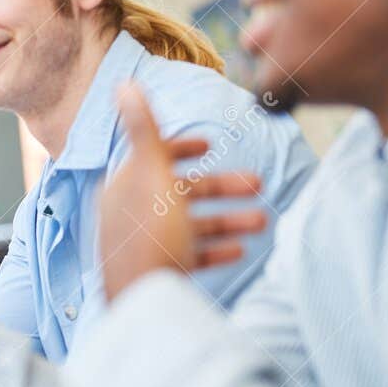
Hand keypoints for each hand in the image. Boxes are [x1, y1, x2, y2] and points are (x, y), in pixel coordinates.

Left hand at [98, 84, 269, 298]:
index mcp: (124, 187)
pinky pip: (188, 257)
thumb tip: (123, 82)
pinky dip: (213, 250)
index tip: (209, 145)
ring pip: (189, 225)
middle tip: (260, 185)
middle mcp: (128, 215)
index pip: (150, 157)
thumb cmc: (151, 236)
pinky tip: (239, 252)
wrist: (143, 304)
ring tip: (264, 223)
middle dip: (221, 188)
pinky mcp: (155, 275)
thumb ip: (144, 129)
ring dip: (228, 220)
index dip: (180, 147)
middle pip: (179, 193)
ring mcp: (142, 247)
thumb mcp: (152, 175)